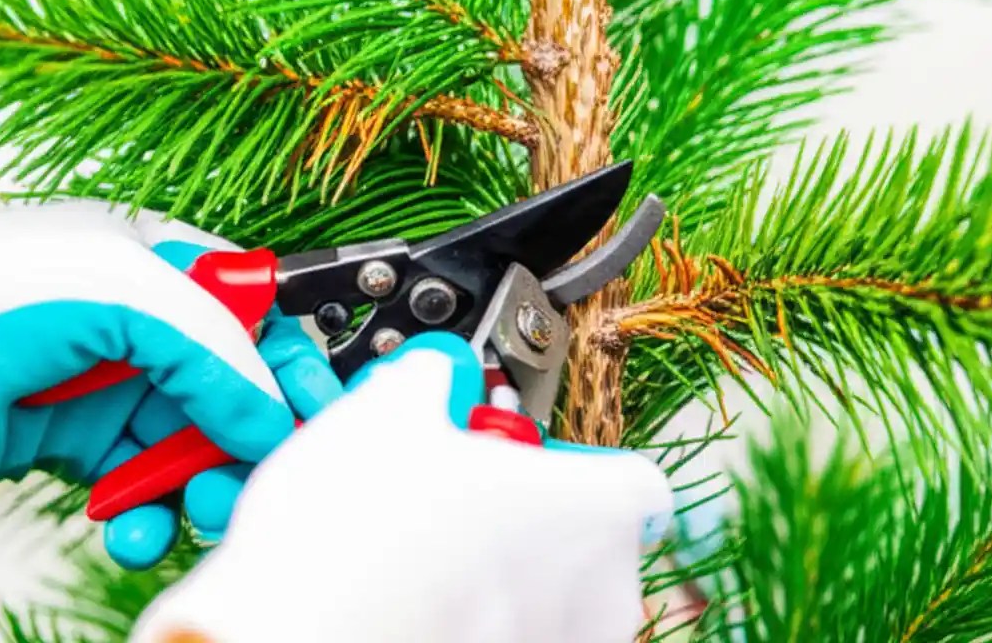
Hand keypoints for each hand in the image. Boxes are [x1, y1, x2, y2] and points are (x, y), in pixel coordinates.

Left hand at [0, 201, 342, 568]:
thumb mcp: (124, 296)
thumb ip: (216, 353)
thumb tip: (272, 419)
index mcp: (163, 269)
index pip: (260, 320)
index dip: (295, 370)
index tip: (319, 419)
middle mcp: (143, 327)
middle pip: (234, 393)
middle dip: (250, 443)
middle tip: (251, 485)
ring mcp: (110, 388)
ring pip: (191, 448)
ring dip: (202, 487)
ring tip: (193, 512)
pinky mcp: (77, 445)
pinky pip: (139, 487)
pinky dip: (145, 515)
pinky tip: (131, 529)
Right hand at [130, 332, 674, 642]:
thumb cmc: (354, 548)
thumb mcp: (385, 414)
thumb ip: (430, 378)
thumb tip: (431, 374)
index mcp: (595, 513)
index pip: (637, 482)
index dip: (581, 464)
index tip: (530, 462)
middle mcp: (603, 596)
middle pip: (588, 543)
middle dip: (530, 522)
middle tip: (458, 504)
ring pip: (549, 601)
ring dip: (501, 578)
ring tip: (420, 558)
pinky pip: (510, 640)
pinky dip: (473, 624)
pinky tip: (412, 606)